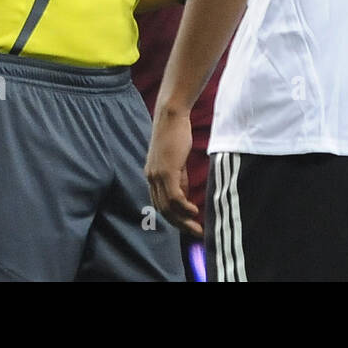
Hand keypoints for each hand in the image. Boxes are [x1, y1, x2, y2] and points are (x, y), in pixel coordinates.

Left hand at [145, 107, 201, 236]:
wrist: (171, 115)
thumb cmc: (176, 134)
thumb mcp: (177, 161)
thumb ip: (179, 179)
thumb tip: (184, 197)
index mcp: (152, 176)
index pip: (160, 205)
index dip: (173, 218)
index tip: (188, 225)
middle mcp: (151, 178)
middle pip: (163, 210)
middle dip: (179, 225)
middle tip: (195, 232)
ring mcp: (157, 175)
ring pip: (168, 207)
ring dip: (183, 220)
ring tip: (197, 226)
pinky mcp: (166, 171)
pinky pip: (174, 197)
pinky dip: (184, 207)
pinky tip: (194, 211)